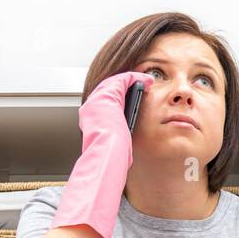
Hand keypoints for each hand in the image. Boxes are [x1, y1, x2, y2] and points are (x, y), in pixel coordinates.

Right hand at [49, 71, 155, 237]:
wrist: (107, 157)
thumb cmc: (110, 159)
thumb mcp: (114, 149)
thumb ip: (117, 142)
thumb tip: (124, 148)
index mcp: (91, 120)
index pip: (106, 103)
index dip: (120, 98)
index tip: (133, 99)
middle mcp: (91, 108)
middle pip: (110, 89)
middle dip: (126, 86)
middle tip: (140, 84)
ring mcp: (97, 100)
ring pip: (116, 82)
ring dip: (132, 80)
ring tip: (145, 81)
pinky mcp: (108, 96)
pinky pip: (123, 80)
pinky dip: (135, 78)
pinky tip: (147, 80)